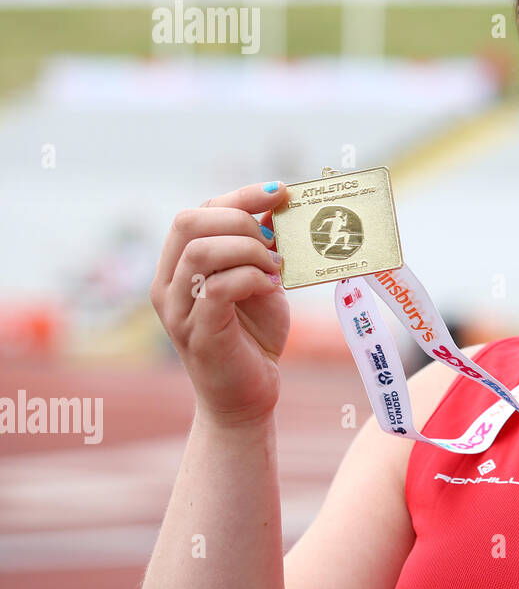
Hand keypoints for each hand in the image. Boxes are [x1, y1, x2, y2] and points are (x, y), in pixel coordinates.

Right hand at [151, 181, 290, 425]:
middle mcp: (168, 285)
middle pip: (188, 222)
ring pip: (201, 252)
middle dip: (240, 220)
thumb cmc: (254, 334)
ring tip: (275, 268)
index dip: (240, 195)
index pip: (198, 211)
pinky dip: (251, 278)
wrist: (248, 395)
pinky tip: (272, 287)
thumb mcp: (260, 279)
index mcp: (179, 265)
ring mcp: (178, 310)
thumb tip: (278, 204)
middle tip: (274, 242)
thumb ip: (261, 245)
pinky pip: (218, 288)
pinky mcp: (199, 334)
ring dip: (248, 251)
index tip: (280, 193)